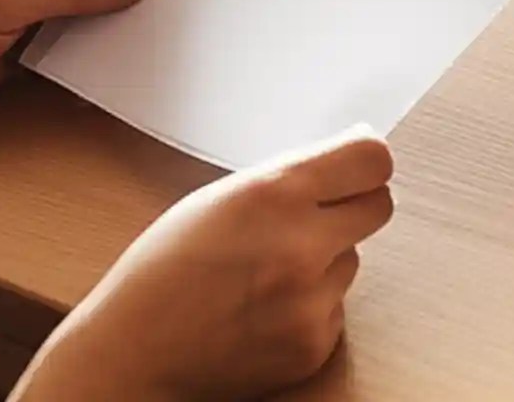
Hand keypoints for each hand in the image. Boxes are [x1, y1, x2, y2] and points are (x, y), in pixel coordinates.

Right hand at [10, 129, 394, 401]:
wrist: (133, 355)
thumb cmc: (165, 271)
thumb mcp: (220, 199)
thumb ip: (289, 178)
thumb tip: (355, 158)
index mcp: (274, 194)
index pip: (372, 158)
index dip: (367, 160)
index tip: (356, 166)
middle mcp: (301, 246)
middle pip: (380, 206)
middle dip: (355, 205)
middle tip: (318, 216)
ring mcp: (311, 302)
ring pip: (353, 260)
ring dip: (324, 261)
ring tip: (266, 275)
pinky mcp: (314, 344)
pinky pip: (337, 307)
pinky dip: (310, 306)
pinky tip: (263, 311)